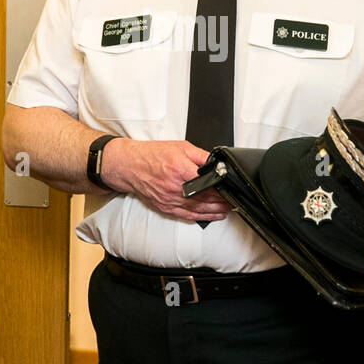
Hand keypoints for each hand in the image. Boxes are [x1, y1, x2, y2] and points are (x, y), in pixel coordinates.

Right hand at [103, 139, 232, 221]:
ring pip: (198, 209)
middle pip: (205, 198)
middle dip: (222, 201)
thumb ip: (201, 156)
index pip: (207, 182)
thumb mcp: (180, 147)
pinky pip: (187, 215)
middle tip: (233, 200)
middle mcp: (175, 187)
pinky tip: (212, 215)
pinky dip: (202, 217)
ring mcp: (170, 199)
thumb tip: (218, 163)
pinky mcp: (165, 207)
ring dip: (215, 211)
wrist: (130, 166)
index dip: (222, 187)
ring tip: (227, 209)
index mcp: (180, 169)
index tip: (231, 188)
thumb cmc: (152, 155)